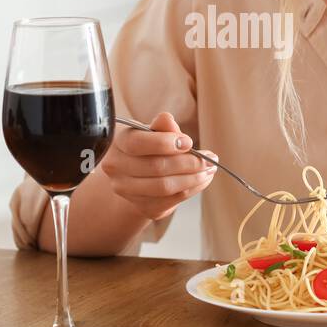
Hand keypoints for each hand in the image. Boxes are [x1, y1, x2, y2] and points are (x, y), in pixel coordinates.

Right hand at [99, 112, 216, 221]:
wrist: (140, 176)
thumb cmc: (149, 148)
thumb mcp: (154, 132)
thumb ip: (161, 126)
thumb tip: (166, 119)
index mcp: (118, 143)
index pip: (138, 144)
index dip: (165, 143)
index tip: (188, 142)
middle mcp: (116, 169)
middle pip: (156, 167)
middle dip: (188, 162)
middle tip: (210, 158)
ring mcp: (127, 191)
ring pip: (165, 187)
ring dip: (193, 178)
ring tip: (209, 169)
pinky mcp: (143, 207)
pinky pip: (172, 200)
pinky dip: (193, 189)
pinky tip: (203, 180)